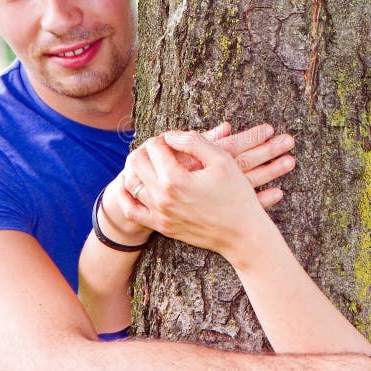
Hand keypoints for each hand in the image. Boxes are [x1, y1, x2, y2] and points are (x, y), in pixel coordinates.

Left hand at [124, 130, 290, 264]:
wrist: (243, 235)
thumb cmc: (237, 195)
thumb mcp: (222, 160)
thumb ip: (194, 141)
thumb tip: (170, 136)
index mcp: (175, 179)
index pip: (155, 146)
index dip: (165, 137)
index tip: (177, 139)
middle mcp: (161, 198)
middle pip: (137, 161)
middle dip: (148, 149)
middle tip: (164, 148)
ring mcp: (159, 215)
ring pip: (131, 182)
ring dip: (138, 167)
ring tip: (153, 161)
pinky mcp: (161, 226)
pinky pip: (131, 209)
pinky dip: (126, 194)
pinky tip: (133, 184)